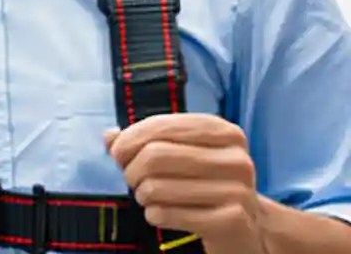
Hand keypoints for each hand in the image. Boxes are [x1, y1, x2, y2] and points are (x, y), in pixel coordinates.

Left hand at [105, 114, 263, 253]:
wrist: (245, 230)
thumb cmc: (204, 185)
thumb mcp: (181, 156)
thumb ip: (145, 141)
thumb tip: (109, 136)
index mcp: (223, 131)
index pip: (160, 126)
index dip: (129, 140)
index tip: (117, 155)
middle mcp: (235, 158)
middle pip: (155, 156)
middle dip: (131, 170)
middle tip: (132, 181)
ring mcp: (238, 190)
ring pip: (156, 186)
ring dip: (141, 195)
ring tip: (148, 198)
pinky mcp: (231, 221)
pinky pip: (167, 214)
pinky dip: (153, 214)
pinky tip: (159, 214)